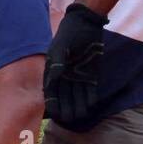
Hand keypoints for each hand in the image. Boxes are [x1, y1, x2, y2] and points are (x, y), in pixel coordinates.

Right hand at [43, 4, 107, 127]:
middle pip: (65, 97)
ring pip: (77, 96)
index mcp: (53, 72)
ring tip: (80, 116)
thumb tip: (54, 78)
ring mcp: (78, 76)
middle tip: (69, 119)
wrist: (85, 24)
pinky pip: (89, 89)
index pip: (51, 92)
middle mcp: (65, 77)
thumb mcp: (60, 47)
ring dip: (78, 106)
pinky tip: (91, 105)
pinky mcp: (90, 74)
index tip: (55, 114)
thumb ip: (57, 63)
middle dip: (66, 109)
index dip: (53, 104)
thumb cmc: (68, 34)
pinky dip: (90, 97)